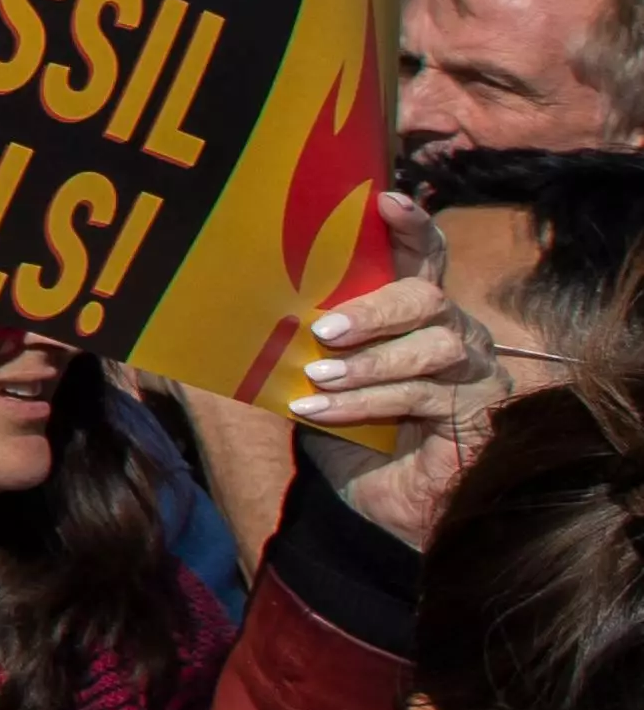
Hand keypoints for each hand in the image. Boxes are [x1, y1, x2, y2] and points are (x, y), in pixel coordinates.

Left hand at [297, 190, 510, 545]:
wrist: (400, 508)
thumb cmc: (360, 440)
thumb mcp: (317, 387)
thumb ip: (297, 350)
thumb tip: (230, 324)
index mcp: (416, 313)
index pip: (424, 257)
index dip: (411, 227)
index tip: (385, 200)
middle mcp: (454, 331)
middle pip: (428, 297)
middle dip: (375, 308)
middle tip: (323, 328)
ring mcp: (474, 370)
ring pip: (432, 345)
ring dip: (368, 361)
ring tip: (318, 376)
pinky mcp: (479, 410)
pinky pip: (423, 394)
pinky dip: (365, 402)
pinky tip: (320, 411)